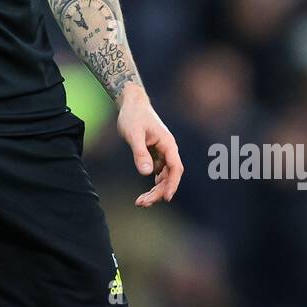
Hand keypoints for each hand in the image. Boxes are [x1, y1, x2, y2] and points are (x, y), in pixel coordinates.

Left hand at [115, 87, 182, 206]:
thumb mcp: (133, 134)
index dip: (172, 184)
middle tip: (142, 203)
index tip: (166, 198)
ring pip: (164, 176)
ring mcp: (163, 152)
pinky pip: (158, 172)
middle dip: (158, 192)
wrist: (131, 103)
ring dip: (155, 190)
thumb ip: (140, 153)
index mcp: (168, 144)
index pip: (175, 168)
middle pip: (169, 176)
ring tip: (141, 202)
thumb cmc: (133, 116)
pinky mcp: (155, 154)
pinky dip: (153, 183)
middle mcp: (168, 150)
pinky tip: (145, 194)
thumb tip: (146, 173)